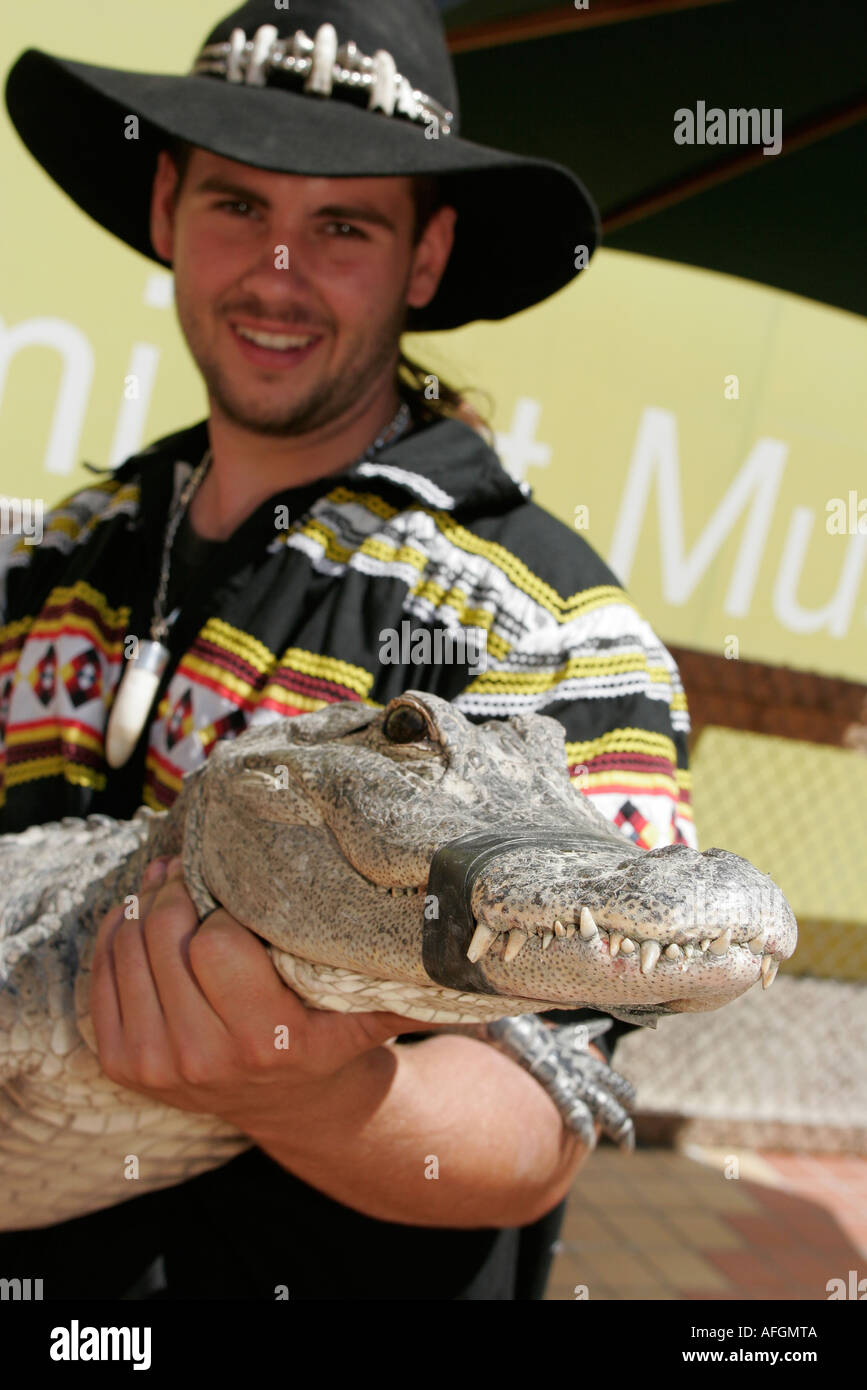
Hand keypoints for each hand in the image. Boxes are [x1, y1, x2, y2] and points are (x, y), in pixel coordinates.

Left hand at [90, 855, 436, 1134]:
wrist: (297, 1107)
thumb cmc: (335, 1037)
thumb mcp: (377, 1008)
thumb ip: (408, 972)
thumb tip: (458, 925)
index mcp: (269, 1040)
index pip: (216, 946)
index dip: (224, 905)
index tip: (234, 883)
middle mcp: (206, 1060)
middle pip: (164, 941)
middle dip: (175, 892)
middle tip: (188, 864)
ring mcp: (159, 1068)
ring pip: (127, 953)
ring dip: (142, 907)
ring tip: (166, 883)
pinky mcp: (125, 1066)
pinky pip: (98, 981)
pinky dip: (114, 939)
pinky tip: (139, 919)